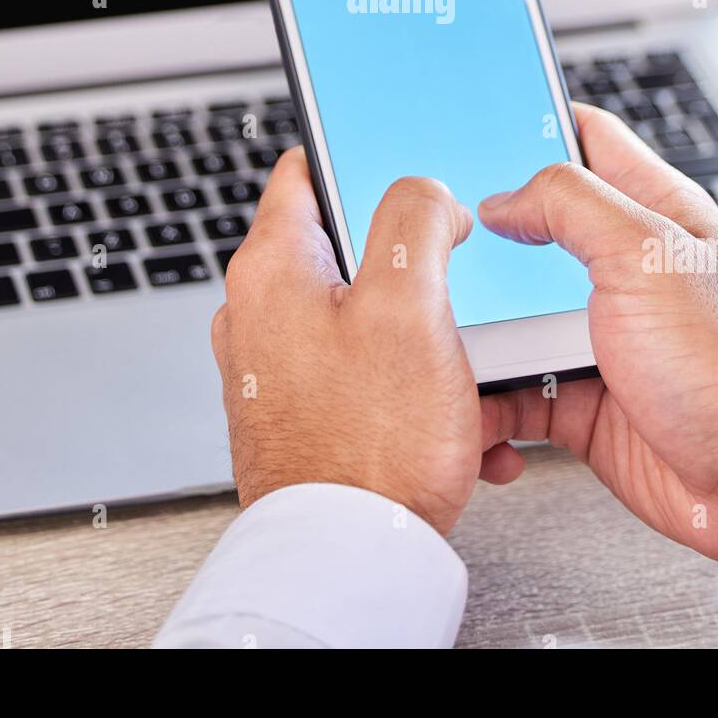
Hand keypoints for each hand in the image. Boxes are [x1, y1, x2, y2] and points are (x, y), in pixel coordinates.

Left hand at [212, 147, 482, 534]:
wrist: (348, 560)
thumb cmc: (370, 447)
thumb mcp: (409, 306)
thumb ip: (415, 221)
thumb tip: (424, 192)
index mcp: (271, 269)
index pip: (304, 169)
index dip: (360, 156)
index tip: (402, 167)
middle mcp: (258, 313)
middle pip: (344, 243)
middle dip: (409, 258)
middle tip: (453, 278)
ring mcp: (277, 365)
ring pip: (363, 311)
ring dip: (420, 327)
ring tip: (459, 363)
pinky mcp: (301, 408)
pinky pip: (362, 368)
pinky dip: (407, 377)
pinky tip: (449, 411)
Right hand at [478, 103, 717, 565]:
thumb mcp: (648, 256)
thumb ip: (571, 205)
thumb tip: (504, 197)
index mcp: (656, 214)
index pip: (589, 139)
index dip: (535, 121)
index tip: (481, 120)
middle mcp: (628, 270)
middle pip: (535, 228)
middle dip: (486, 233)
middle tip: (440, 232)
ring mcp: (603, 334)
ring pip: (513, 311)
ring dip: (477, 323)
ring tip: (442, 323)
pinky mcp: (582, 396)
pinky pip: (513, 385)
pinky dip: (485, 394)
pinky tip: (470, 396)